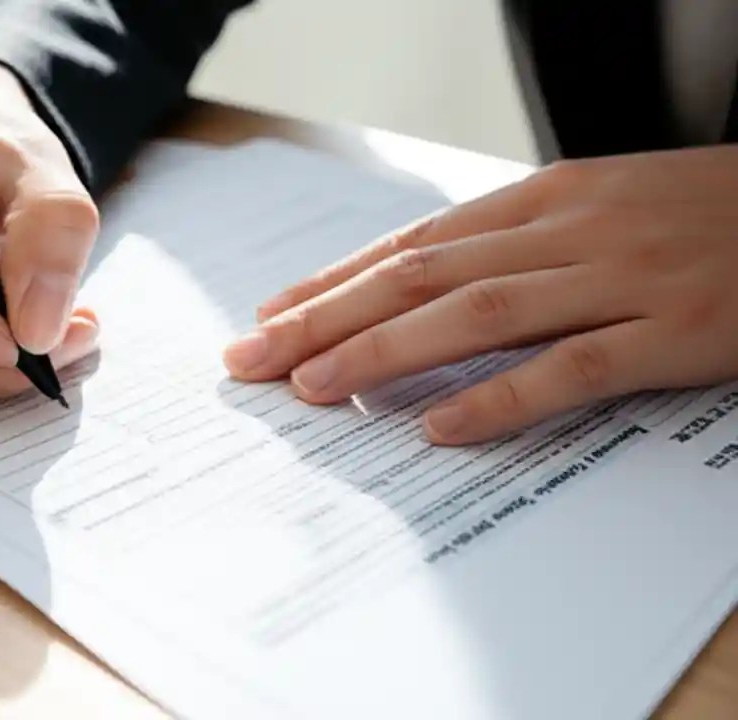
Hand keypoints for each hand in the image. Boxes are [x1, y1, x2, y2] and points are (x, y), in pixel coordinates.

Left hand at [224, 147, 737, 444]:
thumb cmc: (707, 214)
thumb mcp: (604, 205)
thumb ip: (519, 242)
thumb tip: (424, 282)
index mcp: (547, 198)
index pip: (414, 242)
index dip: (335, 280)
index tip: (270, 313)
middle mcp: (570, 229)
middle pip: (421, 275)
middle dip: (327, 317)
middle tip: (252, 357)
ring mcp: (623, 276)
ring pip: (476, 313)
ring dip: (384, 352)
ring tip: (314, 386)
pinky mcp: (677, 329)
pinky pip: (572, 367)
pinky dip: (499, 398)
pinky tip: (436, 428)